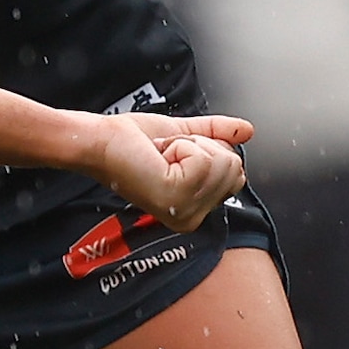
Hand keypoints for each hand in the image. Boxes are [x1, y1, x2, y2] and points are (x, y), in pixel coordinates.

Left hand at [95, 111, 252, 226]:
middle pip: (235, 167)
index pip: (237, 174)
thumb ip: (217, 133)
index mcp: (195, 209)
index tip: (174, 155)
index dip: (209, 150)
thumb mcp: (184, 135)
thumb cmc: (130, 143)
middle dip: (202, 146)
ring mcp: (185, 212)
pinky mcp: (176, 197)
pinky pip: (204, 158)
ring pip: (223, 161)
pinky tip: (159, 158)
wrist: (100, 140)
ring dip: (189, 145)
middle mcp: (193, 218)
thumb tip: (247, 130)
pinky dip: (181, 146)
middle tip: (167, 155)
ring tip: (162, 156)